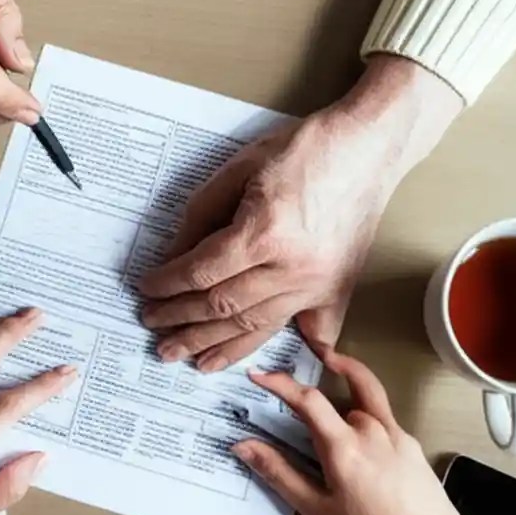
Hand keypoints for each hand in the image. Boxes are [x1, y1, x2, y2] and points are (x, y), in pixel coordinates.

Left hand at [138, 56, 461, 370]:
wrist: (369, 146)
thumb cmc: (304, 149)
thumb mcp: (239, 168)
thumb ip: (201, 216)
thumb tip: (173, 256)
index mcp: (264, 232)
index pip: (201, 272)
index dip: (168, 284)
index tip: (146, 290)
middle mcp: (292, 268)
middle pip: (223, 306)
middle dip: (181, 320)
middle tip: (152, 326)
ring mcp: (318, 284)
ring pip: (256, 327)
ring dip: (215, 345)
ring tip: (186, 357)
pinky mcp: (337, 289)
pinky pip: (309, 331)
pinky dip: (283, 349)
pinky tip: (263, 368)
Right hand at [232, 345, 515, 514]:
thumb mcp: (318, 511)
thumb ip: (280, 474)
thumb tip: (244, 447)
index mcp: (344, 446)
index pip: (307, 400)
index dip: (280, 383)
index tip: (259, 374)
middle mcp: (371, 430)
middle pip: (338, 390)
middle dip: (316, 377)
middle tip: (298, 367)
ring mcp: (396, 433)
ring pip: (365, 396)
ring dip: (346, 378)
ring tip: (332, 364)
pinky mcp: (410, 442)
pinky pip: (382, 414)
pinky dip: (364, 406)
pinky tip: (358, 426)